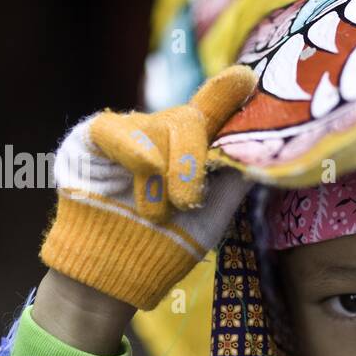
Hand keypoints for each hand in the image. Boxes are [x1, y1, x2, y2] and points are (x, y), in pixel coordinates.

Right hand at [39, 65, 256, 311]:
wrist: (119, 275)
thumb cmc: (167, 245)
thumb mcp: (213, 213)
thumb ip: (234, 175)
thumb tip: (262, 145)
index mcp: (194, 145)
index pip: (217, 109)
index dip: (229, 92)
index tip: (248, 79)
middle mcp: (163, 131)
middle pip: (191, 118)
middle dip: (194, 160)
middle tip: (188, 201)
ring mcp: (129, 130)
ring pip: (159, 126)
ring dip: (166, 174)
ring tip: (158, 213)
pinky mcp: (92, 136)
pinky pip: (117, 128)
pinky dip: (136, 152)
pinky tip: (146, 174)